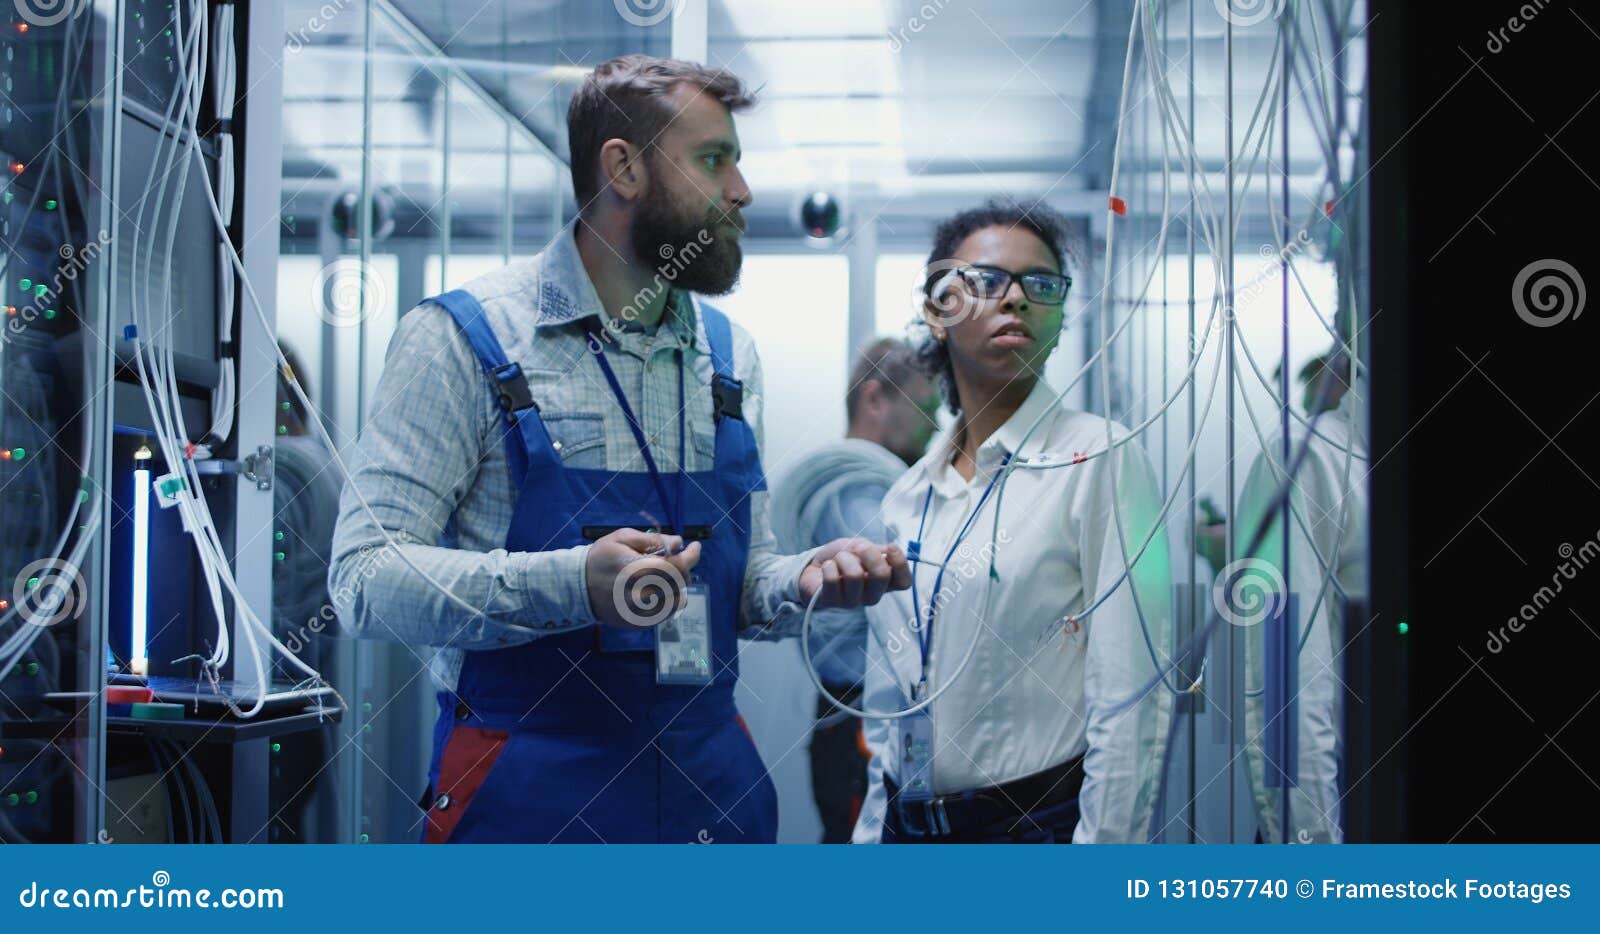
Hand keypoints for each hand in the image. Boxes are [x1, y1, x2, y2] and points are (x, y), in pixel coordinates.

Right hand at [585, 528, 700, 628]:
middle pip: (679, 583)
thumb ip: (652, 539)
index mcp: (636, 570)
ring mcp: (640, 613)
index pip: (675, 566)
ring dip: (678, 586)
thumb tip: (678, 543)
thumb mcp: (621, 538)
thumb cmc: (600, 558)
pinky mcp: (639, 624)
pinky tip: (660, 591)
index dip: (691, 556)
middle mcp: (640, 594)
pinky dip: (670, 601)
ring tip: (666, 576)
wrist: (577, 588)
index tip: (695, 547)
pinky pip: (667, 614)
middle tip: (676, 560)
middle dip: (684, 569)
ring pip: (677, 601)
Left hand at [798, 537, 911, 609]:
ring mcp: (853, 601)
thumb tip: (882, 552)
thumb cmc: (844, 557)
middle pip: (881, 576)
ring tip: (838, 559)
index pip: (904, 582)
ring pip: (854, 575)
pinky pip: (833, 580)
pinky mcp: (832, 602)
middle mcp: (872, 595)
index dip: (900, 563)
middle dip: (869, 554)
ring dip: (844, 558)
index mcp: (885, 582)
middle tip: (859, 548)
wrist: (815, 565)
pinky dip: (829, 566)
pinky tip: (827, 567)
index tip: (890, 547)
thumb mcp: (862, 547)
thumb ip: (874, 550)